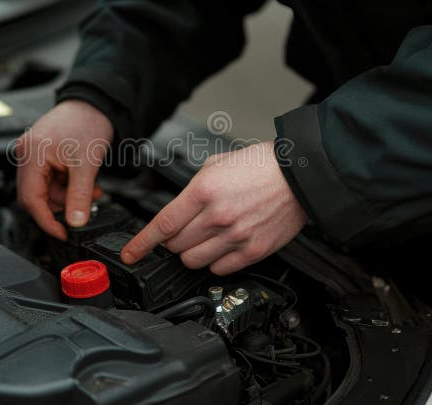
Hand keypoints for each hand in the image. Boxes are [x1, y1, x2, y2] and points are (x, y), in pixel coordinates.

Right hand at [16, 100, 112, 239]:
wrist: (95, 101)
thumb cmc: (88, 122)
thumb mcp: (86, 165)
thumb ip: (80, 196)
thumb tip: (75, 222)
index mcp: (31, 154)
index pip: (30, 198)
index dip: (46, 220)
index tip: (62, 233)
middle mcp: (26, 153)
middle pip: (34, 195)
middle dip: (59, 206)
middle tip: (79, 213)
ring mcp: (32, 152)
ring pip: (44, 188)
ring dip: (66, 196)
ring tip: (91, 194)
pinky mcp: (41, 152)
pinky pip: (49, 178)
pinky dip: (65, 186)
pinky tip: (84, 185)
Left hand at [121, 141, 306, 274]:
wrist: (301, 175)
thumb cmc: (262, 165)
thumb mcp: (217, 163)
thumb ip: (195, 187)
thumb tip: (182, 207)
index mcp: (203, 191)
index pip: (162, 225)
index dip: (141, 243)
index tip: (130, 253)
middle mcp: (217, 217)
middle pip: (175, 245)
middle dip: (172, 240)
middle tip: (183, 231)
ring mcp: (236, 236)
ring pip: (193, 261)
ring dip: (192, 253)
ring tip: (204, 239)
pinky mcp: (253, 251)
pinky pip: (220, 269)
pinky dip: (215, 262)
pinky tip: (222, 247)